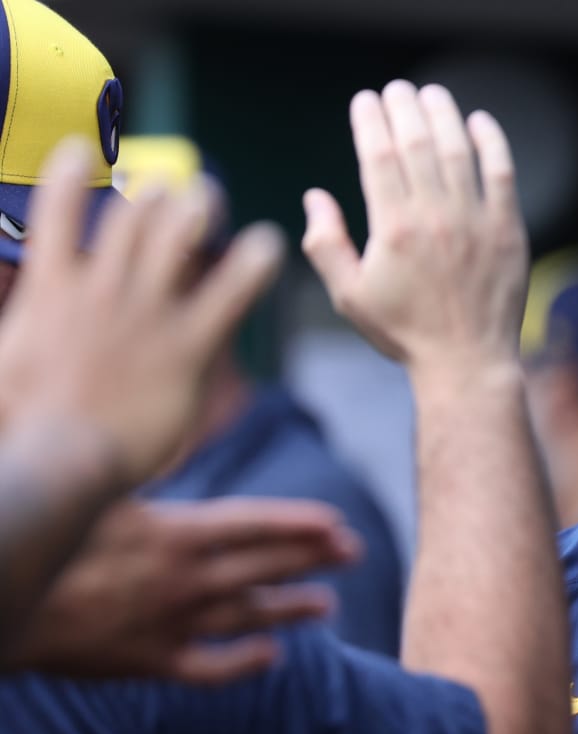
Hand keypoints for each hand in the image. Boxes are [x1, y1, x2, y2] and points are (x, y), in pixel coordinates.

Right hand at [0, 139, 285, 488]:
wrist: (60, 459)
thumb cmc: (22, 424)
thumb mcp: (3, 359)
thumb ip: (15, 324)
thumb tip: (15, 319)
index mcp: (52, 288)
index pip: (56, 210)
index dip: (66, 171)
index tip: (78, 148)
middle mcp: (102, 288)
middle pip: (133, 214)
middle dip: (154, 191)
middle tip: (171, 185)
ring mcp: (148, 313)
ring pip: (180, 235)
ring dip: (199, 206)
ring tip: (211, 193)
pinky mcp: (189, 345)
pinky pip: (231, 291)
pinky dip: (252, 263)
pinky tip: (269, 243)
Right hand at [2, 497, 358, 684]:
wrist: (4, 602)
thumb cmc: (49, 540)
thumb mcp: (105, 497)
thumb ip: (153, 487)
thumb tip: (177, 448)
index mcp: (175, 533)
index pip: (256, 524)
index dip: (301, 523)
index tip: (338, 522)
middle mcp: (184, 578)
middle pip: (265, 567)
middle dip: (314, 558)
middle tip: (354, 552)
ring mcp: (171, 623)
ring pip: (249, 617)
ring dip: (292, 610)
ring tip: (326, 605)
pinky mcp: (150, 661)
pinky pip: (210, 669)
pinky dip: (245, 664)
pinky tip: (273, 656)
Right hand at [302, 81, 529, 374]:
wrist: (466, 361)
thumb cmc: (404, 332)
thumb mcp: (349, 294)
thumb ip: (326, 243)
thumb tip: (314, 196)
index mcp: (392, 229)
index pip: (378, 156)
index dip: (370, 121)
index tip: (364, 101)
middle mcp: (435, 217)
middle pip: (417, 142)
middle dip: (403, 107)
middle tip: (396, 90)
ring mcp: (475, 221)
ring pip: (458, 149)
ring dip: (443, 114)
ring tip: (431, 95)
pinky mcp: (508, 229)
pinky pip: (502, 173)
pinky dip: (491, 142)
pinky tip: (479, 122)